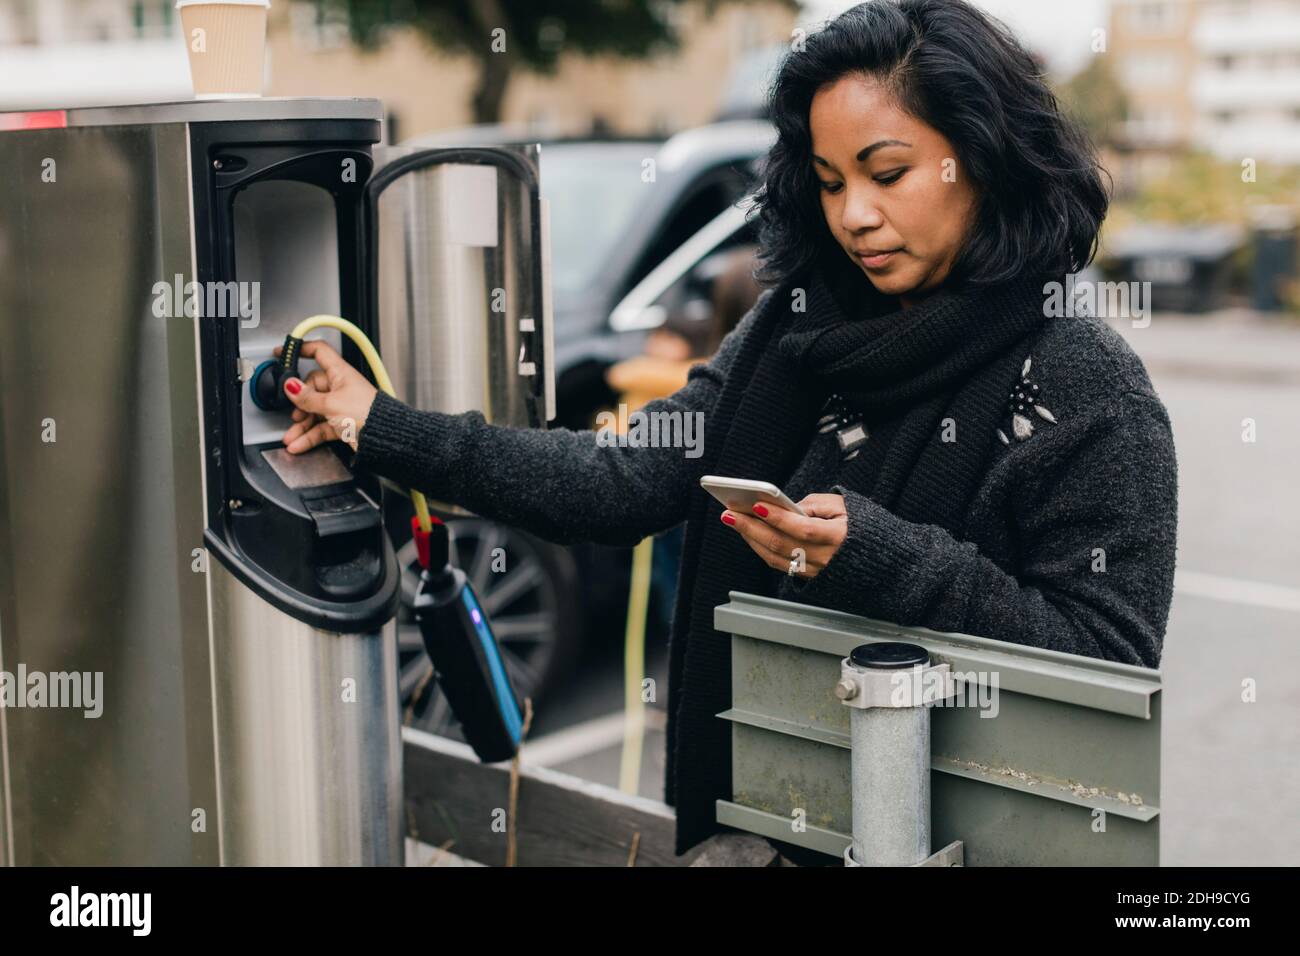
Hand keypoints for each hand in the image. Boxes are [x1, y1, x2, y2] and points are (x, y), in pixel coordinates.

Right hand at [278, 339, 377, 453]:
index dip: (301, 349)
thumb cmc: (368, 414)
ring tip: (291, 436)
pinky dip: (309, 436)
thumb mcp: (331, 404)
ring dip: (301, 425)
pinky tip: (298, 443)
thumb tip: (291, 386)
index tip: (284, 352)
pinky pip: (320, 428)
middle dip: (299, 403)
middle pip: (312, 388)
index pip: (319, 353)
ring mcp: (341, 406)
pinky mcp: (342, 424)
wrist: (385, 439)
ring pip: (315, 412)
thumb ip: (308, 397)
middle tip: (294, 413)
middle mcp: (341, 387)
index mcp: (341, 373)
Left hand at [721, 493, 847, 578]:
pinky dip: (759, 548)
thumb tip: (785, 506)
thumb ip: (815, 504)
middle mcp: (825, 558)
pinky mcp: (807, 576)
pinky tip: (747, 533)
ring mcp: (815, 571)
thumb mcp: (843, 506)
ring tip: (733, 520)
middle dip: (752, 527)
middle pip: (782, 544)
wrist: (875, 558)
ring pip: (775, 557)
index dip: (780, 518)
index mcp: (839, 538)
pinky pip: (778, 564)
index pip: (804, 529)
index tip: (757, 505)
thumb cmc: (857, 525)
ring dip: (750, 538)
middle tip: (730, 513)